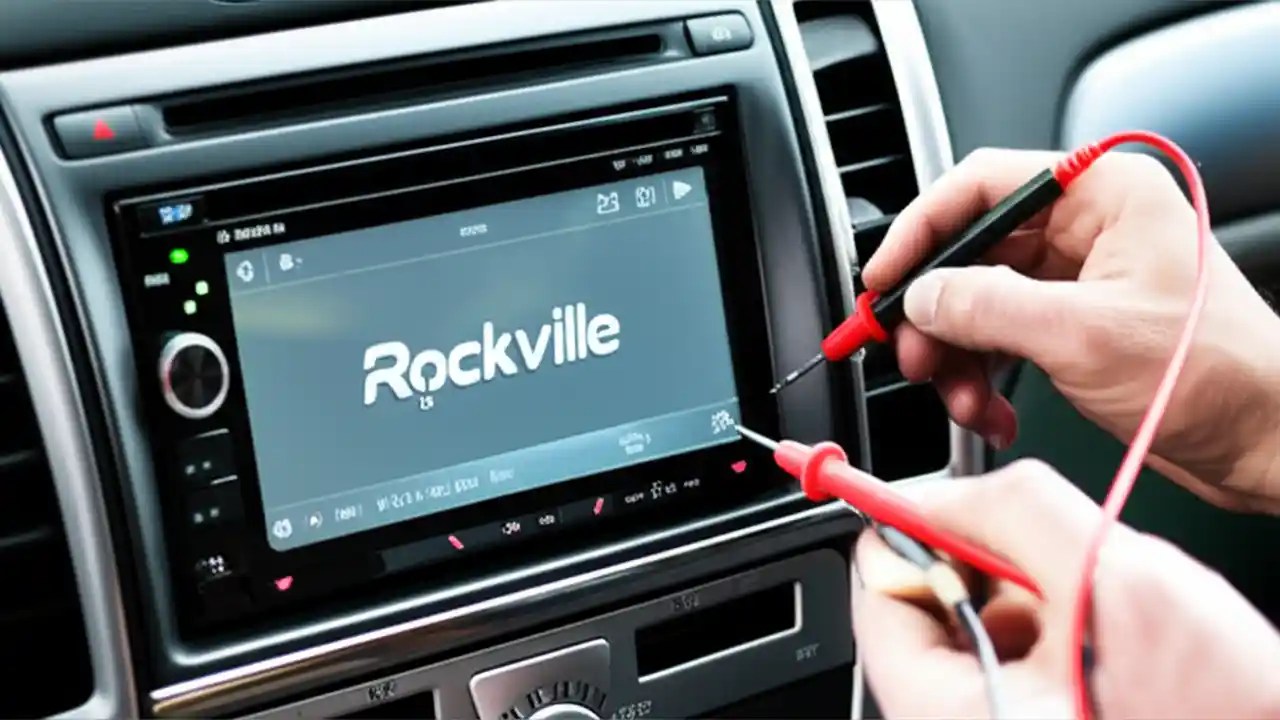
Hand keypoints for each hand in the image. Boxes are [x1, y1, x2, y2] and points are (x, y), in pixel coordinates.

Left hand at [852, 461, 1279, 718]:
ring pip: (977, 636)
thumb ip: (1012, 513)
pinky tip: (1110, 638)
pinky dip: (1055, 632)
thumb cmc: (1222, 714)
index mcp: (947, 714)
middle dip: (985, 567)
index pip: (878, 597)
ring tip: (1102, 613)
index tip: (938, 498)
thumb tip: (941, 490)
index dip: (907, 531)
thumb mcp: (1110, 578)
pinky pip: (1017, 665)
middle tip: (1054, 560)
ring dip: (1031, 599)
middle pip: (925, 616)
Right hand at [862, 148, 1279, 511]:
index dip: (921, 228)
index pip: (981, 185)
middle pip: (972, 251)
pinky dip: (983, 378)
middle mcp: (1088, 230)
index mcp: (1103, 197)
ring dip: (956, 356)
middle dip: (935, 311)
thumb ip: (988, 308)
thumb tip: (920, 297)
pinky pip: (1001, 340)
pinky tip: (991, 411)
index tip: (882, 276)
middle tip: (910, 352)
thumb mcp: (1084, 335)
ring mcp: (1079, 281)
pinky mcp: (1074, 327)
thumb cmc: (1219, 374)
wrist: (1267, 440)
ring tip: (961, 399)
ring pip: (978, 302)